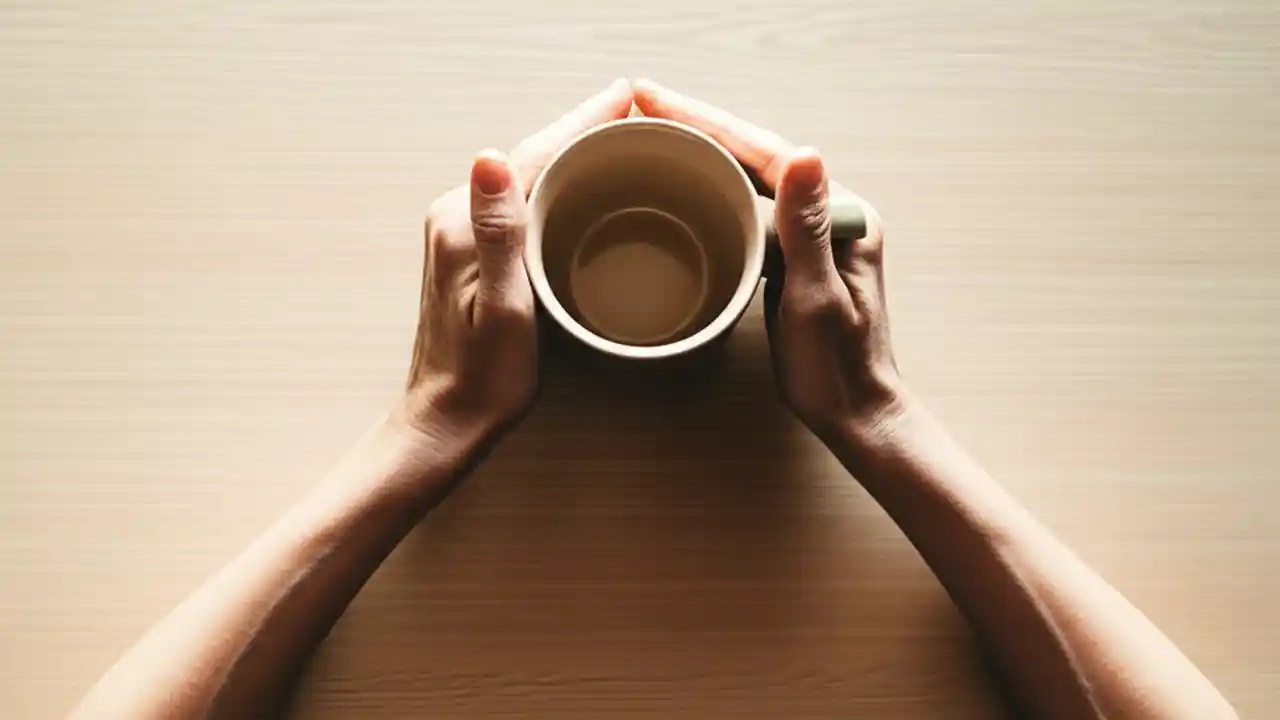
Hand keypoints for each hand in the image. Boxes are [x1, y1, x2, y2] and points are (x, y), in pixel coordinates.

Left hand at [398, 79, 634, 449]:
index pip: (532, 153)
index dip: (582, 122)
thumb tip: (489, 158)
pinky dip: (558, 182)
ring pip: (528, 176)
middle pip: (531, 156)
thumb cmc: (482, 377)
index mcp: (462, 222)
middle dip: (583, 128)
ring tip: (619, 132)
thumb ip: (498, 233)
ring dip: (572, 152)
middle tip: (636, 107)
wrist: (447, 418)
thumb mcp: (502, 307)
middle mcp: (456, 217)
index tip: (626, 94)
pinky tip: (583, 185)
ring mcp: (462, 233)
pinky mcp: (473, 251)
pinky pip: (523, 201)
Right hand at [634, 80, 900, 443]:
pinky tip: (684, 185)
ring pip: (749, 177)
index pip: (767, 151)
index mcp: (843, 213)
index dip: (709, 121)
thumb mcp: (816, 297)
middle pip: (755, 154)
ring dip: (702, 151)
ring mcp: (812, 234)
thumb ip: (808, 228)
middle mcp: (830, 213)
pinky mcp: (794, 256)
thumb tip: (804, 153)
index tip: (655, 98)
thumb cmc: (836, 368)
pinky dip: (713, 189)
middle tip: (639, 101)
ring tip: (652, 129)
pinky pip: (748, 207)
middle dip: (697, 125)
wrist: (855, 414)